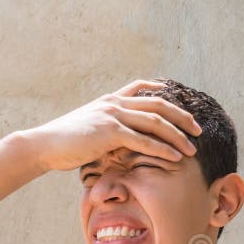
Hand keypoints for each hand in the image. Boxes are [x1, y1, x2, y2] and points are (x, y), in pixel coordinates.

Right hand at [21, 79, 202, 171]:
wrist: (44, 145)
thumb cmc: (64, 143)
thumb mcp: (88, 130)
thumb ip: (106, 130)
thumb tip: (116, 143)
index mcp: (110, 100)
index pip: (141, 87)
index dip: (162, 90)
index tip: (178, 99)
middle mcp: (114, 103)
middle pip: (158, 104)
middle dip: (182, 117)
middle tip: (198, 129)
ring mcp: (113, 115)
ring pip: (156, 122)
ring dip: (177, 136)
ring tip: (192, 148)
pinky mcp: (110, 132)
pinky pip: (144, 140)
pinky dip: (162, 149)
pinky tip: (175, 157)